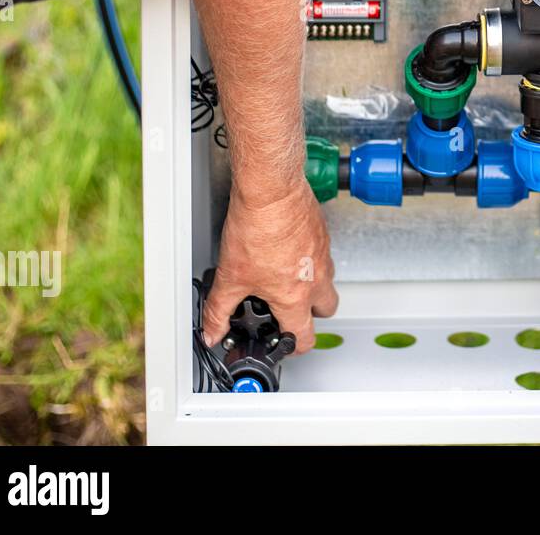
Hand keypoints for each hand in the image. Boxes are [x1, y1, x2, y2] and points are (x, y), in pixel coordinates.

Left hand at [201, 180, 338, 353]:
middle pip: (327, 310)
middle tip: (291, 308)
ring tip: (286, 275)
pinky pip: (322, 255)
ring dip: (313, 284)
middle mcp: (316, 279)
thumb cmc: (257, 229)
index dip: (295, 346)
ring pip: (327, 281)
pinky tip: (287, 249)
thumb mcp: (230, 277)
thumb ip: (219, 310)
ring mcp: (323, 255)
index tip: (285, 342)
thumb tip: (212, 331)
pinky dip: (309, 258)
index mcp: (295, 297)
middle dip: (312, 315)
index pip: (305, 336)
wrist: (272, 192)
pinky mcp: (322, 235)